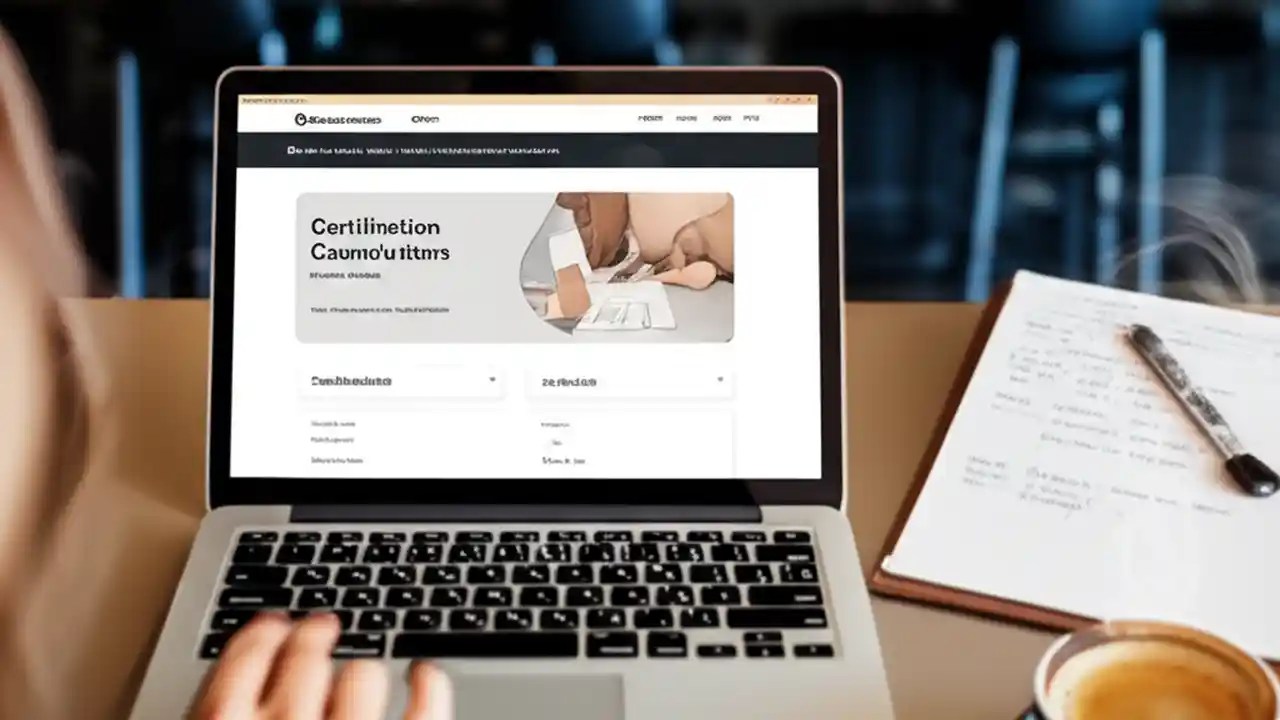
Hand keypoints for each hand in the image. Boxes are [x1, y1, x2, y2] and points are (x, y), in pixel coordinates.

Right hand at [191, 613, 450, 719]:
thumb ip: (224, 711)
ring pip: (363, 675)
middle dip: (314, 637)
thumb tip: (227, 700)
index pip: (241, 656)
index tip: (271, 623)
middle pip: (304, 655)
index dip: (259, 634)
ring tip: (362, 673)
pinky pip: (426, 707)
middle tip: (321, 627)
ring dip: (362, 671)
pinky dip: (431, 683)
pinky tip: (425, 674)